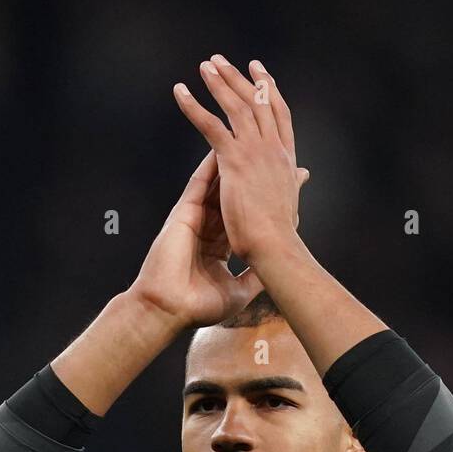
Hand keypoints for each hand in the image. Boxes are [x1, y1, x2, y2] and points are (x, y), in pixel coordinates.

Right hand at [130, 150, 261, 330]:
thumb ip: (255, 278)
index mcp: (220, 249)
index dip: (262, 205)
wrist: (170, 309)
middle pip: (234, 197)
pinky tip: (223, 144)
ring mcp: (196, 220)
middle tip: (272, 155)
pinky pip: (199, 182)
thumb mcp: (238, 293)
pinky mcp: (184, 212)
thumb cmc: (199, 306)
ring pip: (218, 185)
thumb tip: (276, 272)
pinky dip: (211, 164)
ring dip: (234, 164)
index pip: (244, 220)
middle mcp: (209, 231)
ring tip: (250, 142)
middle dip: (252, 178)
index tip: (282, 190)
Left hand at [174, 56, 307, 265]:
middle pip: (257, 102)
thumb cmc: (282, 235)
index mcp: (286, 158)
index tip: (259, 73)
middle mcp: (273, 148)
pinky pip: (211, 124)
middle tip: (222, 60)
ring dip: (220, 82)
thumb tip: (302, 174)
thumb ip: (293, 182)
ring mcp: (255, 151)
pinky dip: (194, 106)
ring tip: (205, 65)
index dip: (269, 91)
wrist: (275, 246)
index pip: (279, 115)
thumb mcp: (291, 202)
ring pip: (236, 106)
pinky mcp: (234, 159)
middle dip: (240, 78)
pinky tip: (180, 91)